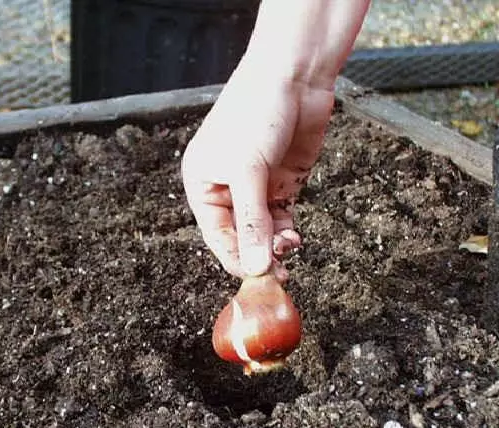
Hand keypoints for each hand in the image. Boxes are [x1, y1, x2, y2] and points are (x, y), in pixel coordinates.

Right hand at [181, 67, 334, 280]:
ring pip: (263, 231)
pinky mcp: (281, 183)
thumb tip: (256, 266)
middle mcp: (227, 188)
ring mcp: (256, 187)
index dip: (236, 258)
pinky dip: (287, 232)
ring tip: (289, 248)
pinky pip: (281, 218)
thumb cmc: (257, 112)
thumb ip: (252, 221)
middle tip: (278, 274)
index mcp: (203, 183)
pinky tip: (294, 238)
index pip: (216, 234)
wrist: (294, 77)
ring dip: (275, 245)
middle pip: (241, 236)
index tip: (256, 279)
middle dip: (258, 254)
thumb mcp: (248, 170)